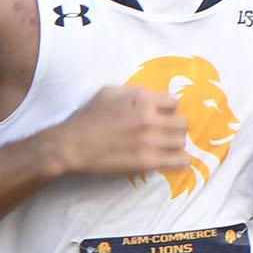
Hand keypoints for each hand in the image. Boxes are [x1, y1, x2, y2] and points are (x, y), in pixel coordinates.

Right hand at [52, 84, 190, 176]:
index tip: (162, 117)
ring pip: (181, 141)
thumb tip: (150, 94)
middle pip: (182, 123)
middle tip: (166, 133)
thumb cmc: (87, 118)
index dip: (168, 110)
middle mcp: (149, 118)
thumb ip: (133, 90)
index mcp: (141, 99)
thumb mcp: (109, 92)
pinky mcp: (147, 161)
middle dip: (175, 128)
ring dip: (175, 144)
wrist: (71, 146)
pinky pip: (178, 160)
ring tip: (167, 147)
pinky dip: (180, 161)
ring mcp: (149, 141)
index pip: (174, 103)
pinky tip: (176, 160)